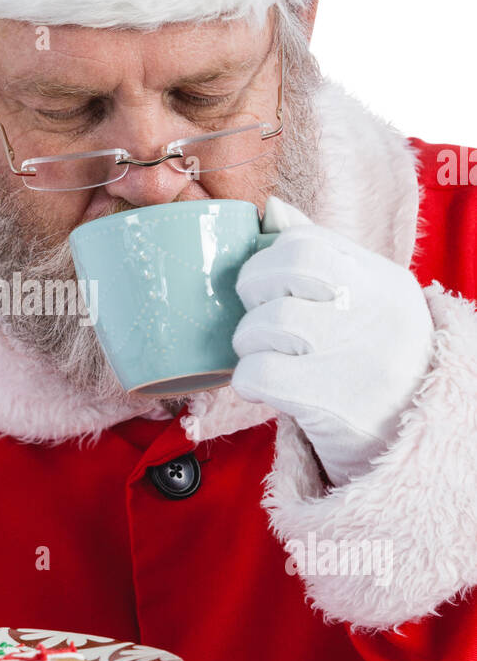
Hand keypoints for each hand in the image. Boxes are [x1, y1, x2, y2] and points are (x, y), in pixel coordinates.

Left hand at [230, 196, 434, 486]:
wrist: (414, 449)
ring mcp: (355, 354)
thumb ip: (324, 258)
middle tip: (257, 316)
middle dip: (253, 287)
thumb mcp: (370, 306)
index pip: (309, 240)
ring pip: (268, 321)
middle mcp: (375, 310)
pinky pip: (259, 372)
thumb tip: (273, 212)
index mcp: (384, 281)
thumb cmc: (375, 369)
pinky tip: (261, 386)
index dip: (270, 258)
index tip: (267, 285)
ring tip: (261, 355)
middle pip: (287, 266)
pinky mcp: (330, 401)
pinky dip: (246, 379)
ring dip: (247, 340)